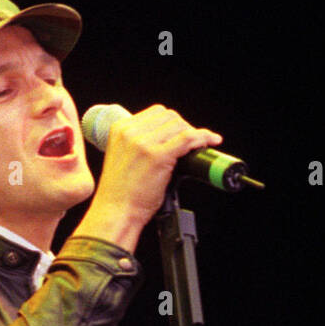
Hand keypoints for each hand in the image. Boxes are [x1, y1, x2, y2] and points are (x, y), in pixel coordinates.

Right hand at [75, 106, 222, 251]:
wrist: (115, 213)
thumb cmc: (120, 193)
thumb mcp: (122, 157)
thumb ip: (138, 143)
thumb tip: (167, 139)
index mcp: (120, 129)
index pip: (156, 112)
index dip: (173, 122)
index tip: (180, 133)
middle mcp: (130, 132)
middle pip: (170, 117)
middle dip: (184, 128)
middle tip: (190, 144)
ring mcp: (144, 143)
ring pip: (180, 126)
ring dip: (194, 134)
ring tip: (198, 147)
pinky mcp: (158, 156)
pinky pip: (188, 138)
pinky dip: (203, 138)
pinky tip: (209, 142)